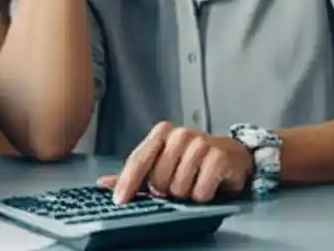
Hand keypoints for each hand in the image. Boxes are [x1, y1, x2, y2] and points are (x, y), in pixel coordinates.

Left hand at [97, 122, 252, 203]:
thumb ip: (134, 174)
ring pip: (179, 187)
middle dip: (165, 190)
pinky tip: (206, 187)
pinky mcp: (219, 157)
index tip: (119, 201)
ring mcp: (201, 143)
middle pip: (158, 179)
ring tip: (192, 184)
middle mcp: (180, 134)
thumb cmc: (190, 160)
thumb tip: (103, 183)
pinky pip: (200, 191)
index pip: (138, 160)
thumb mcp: (162, 163)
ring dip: (185, 194)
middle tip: (175, 186)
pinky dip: (201, 196)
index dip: (127, 183)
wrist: (231, 155)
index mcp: (161, 133)